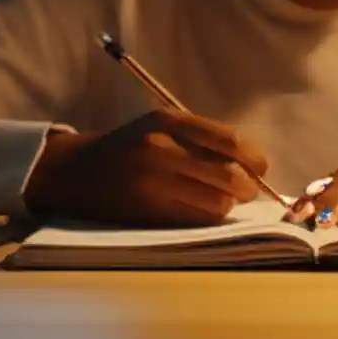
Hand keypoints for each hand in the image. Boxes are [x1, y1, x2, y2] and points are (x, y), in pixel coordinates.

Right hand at [22, 109, 269, 225]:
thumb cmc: (129, 146)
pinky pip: (195, 217)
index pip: (229, 141)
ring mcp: (154, 181)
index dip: (255, 158)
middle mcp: (162, 148)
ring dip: (228, 204)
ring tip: (222, 200)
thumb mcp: (161, 127)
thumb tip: (251, 162)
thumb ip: (201, 138)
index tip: (262, 167)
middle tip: (248, 190)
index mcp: (169, 121)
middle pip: (229, 176)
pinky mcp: (148, 209)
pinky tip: (203, 209)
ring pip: (216, 201)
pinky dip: (208, 216)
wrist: (75, 171)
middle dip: (247, 187)